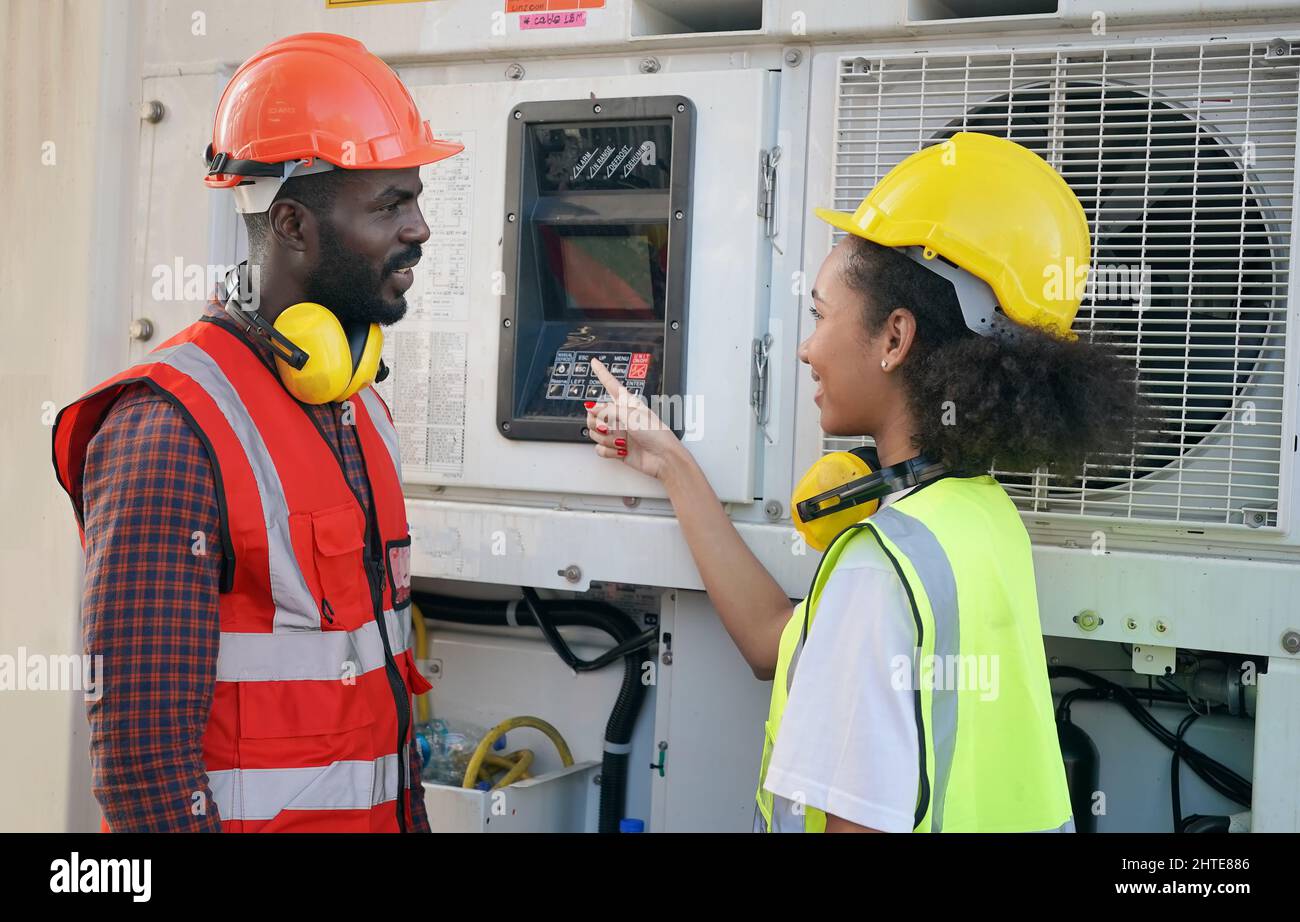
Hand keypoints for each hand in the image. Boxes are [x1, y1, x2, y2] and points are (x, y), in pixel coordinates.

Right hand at [584, 358, 682, 480]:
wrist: (663, 457)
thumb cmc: (655, 433)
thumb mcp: (630, 415)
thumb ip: (607, 410)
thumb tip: (591, 409)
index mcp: (627, 403)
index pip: (611, 384)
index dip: (602, 372)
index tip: (594, 362)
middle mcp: (620, 417)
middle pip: (595, 414)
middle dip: (597, 422)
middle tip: (606, 426)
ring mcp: (618, 433)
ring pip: (595, 433)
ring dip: (606, 439)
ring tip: (621, 441)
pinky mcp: (616, 449)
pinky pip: (600, 449)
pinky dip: (608, 451)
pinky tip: (619, 451)